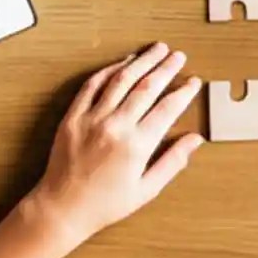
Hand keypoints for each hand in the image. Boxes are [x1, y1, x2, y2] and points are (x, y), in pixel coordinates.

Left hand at [26, 43, 203, 242]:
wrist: (62, 208)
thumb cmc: (106, 204)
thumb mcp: (146, 189)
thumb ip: (173, 161)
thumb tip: (196, 139)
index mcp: (137, 145)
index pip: (168, 108)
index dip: (184, 92)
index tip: (194, 82)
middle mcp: (116, 127)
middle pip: (147, 87)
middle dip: (166, 68)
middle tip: (179, 56)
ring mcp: (92, 119)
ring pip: (121, 80)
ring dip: (142, 61)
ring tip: (157, 50)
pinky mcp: (73, 117)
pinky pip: (92, 85)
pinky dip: (109, 70)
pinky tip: (123, 63)